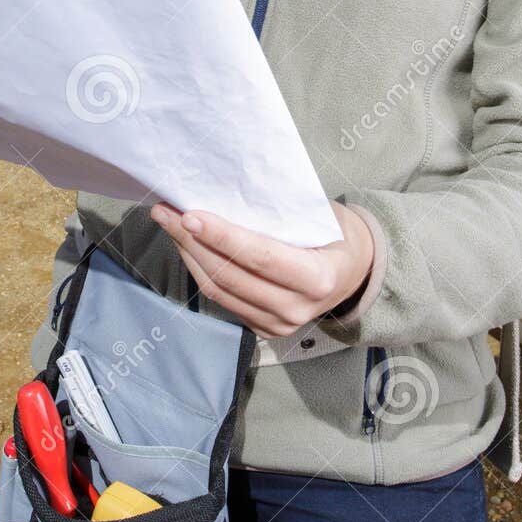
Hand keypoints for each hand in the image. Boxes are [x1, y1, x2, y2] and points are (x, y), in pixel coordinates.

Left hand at [148, 198, 374, 338]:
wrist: (356, 273)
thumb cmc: (338, 235)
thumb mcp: (322, 217)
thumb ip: (282, 213)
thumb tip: (229, 191)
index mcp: (317, 278)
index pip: (259, 257)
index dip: (221, 236)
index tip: (190, 215)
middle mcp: (296, 308)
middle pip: (230, 275)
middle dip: (192, 241)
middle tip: (166, 211)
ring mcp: (278, 324)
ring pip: (219, 290)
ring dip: (188, 255)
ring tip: (168, 223)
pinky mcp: (263, 329)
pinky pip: (222, 300)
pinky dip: (200, 271)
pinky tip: (187, 246)